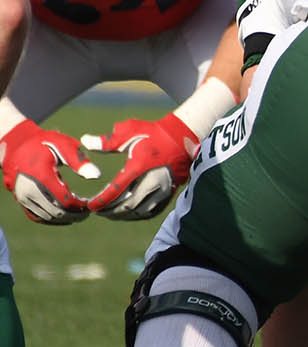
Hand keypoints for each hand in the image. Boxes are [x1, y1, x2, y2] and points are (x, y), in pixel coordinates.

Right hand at [0, 120, 98, 223]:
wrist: (18, 145)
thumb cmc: (44, 143)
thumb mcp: (64, 145)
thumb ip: (80, 161)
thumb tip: (96, 176)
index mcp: (41, 177)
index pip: (65, 201)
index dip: (80, 206)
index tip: (92, 203)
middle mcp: (29, 190)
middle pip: (56, 212)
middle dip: (75, 214)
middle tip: (88, 211)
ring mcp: (23, 197)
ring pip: (47, 217)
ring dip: (65, 218)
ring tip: (80, 213)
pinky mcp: (21, 200)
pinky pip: (37, 216)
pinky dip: (52, 219)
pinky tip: (65, 215)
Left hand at [82, 114, 197, 219]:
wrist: (183, 136)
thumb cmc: (154, 133)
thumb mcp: (129, 131)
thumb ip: (106, 141)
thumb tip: (84, 141)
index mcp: (139, 167)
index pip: (115, 191)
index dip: (101, 201)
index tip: (90, 206)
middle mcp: (152, 181)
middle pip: (127, 205)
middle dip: (110, 211)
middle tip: (98, 211)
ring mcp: (163, 188)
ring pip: (139, 210)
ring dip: (123, 215)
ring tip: (111, 213)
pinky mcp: (171, 192)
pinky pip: (152, 210)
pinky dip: (138, 215)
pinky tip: (129, 213)